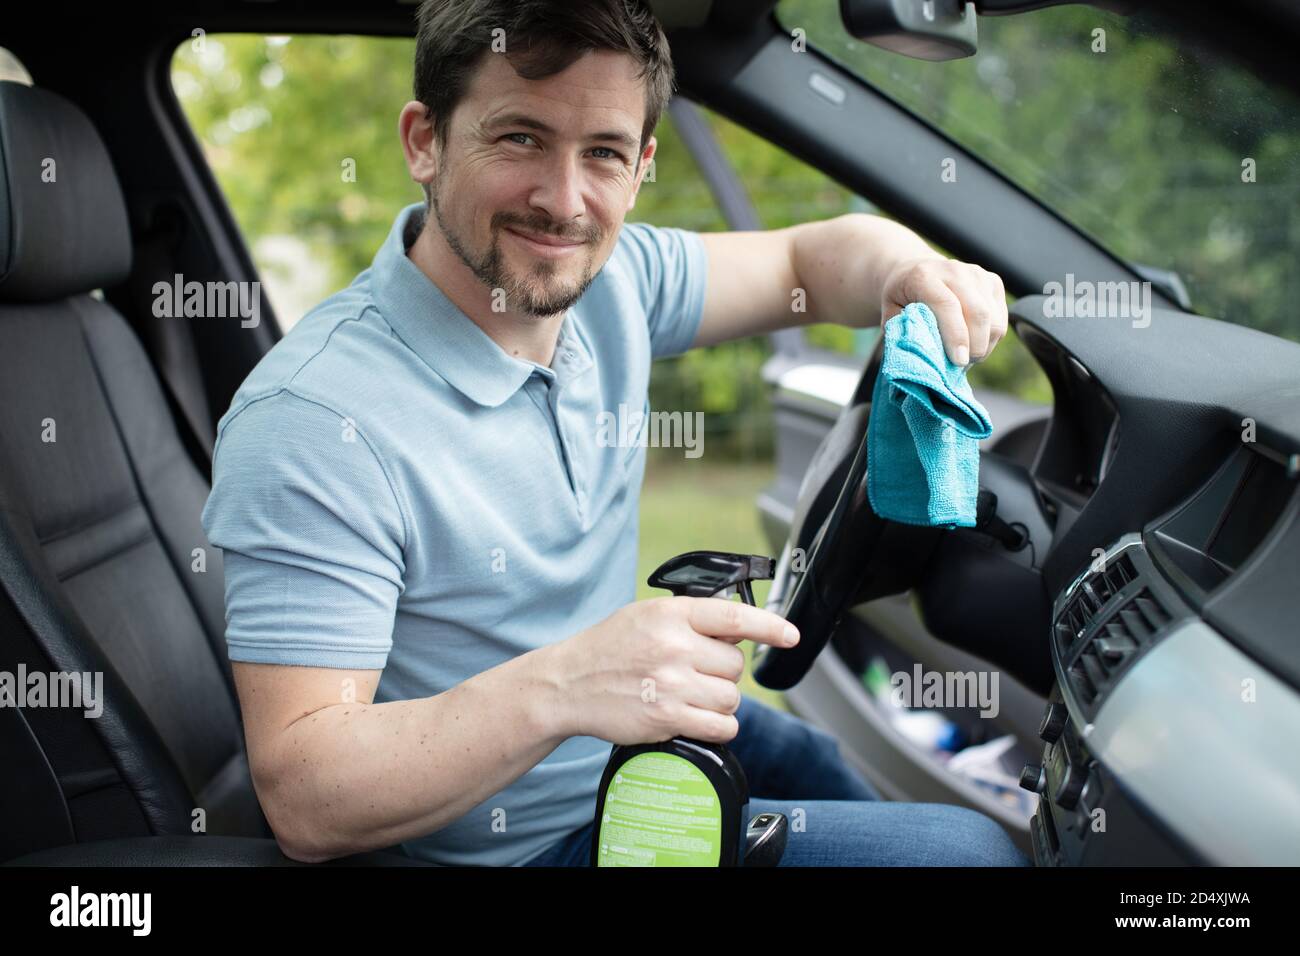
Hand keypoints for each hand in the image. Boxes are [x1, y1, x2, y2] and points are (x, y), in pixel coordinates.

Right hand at [545, 597, 798, 745]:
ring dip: (718, 701)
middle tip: (695, 673)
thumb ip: (691, 620)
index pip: (734, 617)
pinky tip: (696, 718)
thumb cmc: (609, 648)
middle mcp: (674, 647)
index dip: (770, 626)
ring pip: (730, 698)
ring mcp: (672, 685)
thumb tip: (738, 631)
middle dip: (722, 673)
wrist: (568, 684)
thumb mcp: (646, 616)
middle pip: (735, 666)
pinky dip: (716, 726)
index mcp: (671, 615)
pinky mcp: (667, 719)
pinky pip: (721, 727)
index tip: (790, 635)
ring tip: (688, 695)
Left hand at [882, 256, 1008, 366]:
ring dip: (984, 346)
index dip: (956, 336)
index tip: (959, 361)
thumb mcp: (891, 314)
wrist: (916, 271)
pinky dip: (990, 339)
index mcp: (924, 276)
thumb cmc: (902, 298)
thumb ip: (903, 333)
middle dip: (975, 347)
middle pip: (978, 313)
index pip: (947, 306)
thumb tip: (922, 358)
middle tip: (961, 366)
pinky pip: (1002, 319)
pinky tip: (973, 342)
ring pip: (994, 319)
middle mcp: (954, 270)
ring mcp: (977, 274)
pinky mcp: (993, 282)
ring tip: (965, 355)